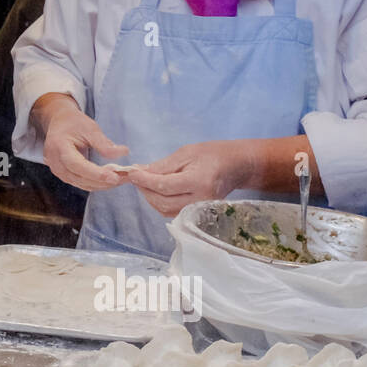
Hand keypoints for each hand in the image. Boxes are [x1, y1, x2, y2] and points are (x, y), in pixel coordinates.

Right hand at [36, 96, 130, 191]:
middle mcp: (55, 162)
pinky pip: (81, 183)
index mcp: (58, 146)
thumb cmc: (74, 123)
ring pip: (82, 184)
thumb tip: (122, 153)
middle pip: (79, 178)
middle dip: (103, 181)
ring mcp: (57, 170)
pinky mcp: (64, 175)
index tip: (114, 177)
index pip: (76, 165)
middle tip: (125, 178)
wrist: (60, 123)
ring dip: (102, 184)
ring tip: (121, 179)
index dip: (95, 173)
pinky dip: (97, 183)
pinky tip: (110, 179)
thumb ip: (103, 143)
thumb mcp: (90, 128)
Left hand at [126, 140, 253, 217]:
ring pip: (166, 210)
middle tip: (135, 177)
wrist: (235, 166)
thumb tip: (140, 172)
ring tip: (144, 182)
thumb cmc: (212, 154)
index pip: (165, 186)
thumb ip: (163, 165)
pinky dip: (159, 203)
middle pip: (163, 202)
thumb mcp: (186, 153)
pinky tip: (155, 190)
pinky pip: (172, 212)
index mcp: (199, 181)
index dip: (145, 180)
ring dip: (150, 198)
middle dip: (145, 190)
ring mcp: (200, 209)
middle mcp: (200, 199)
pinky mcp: (198, 213)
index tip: (131, 172)